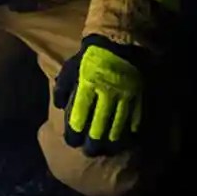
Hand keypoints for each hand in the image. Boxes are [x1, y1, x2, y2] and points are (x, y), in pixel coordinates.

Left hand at [53, 36, 145, 155]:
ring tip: (106, 150)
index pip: (79, 117)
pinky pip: (135, 117)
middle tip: (89, 152)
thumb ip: (63, 87)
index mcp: (87, 87)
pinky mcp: (137, 96)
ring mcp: (124, 97)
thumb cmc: (90, 58)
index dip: (75, 133)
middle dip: (93, 143)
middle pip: (98, 126)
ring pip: (117, 126)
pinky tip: (126, 140)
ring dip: (111, 141)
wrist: (118, 43)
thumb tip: (59, 106)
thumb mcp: (71, 68)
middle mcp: (106, 95)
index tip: (72, 142)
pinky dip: (130, 131)